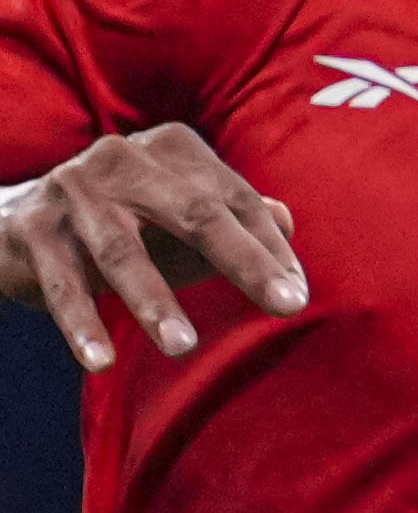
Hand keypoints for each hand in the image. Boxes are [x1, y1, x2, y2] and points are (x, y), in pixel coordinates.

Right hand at [0, 127, 306, 370]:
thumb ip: (235, 222)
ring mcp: (72, 191)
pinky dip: (82, 324)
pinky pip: (63, 285)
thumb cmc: (125, 225)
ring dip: (155, 302)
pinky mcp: (32, 230)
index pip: (235, 201)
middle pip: (196, 213)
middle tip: (287, 307)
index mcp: (171, 151)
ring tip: (183, 347)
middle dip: (245, 260)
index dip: (271, 251)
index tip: (296, 300)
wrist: (19, 222)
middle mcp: (122, 159)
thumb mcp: (183, 221)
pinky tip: (101, 362)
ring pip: (124, 251)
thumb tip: (285, 221)